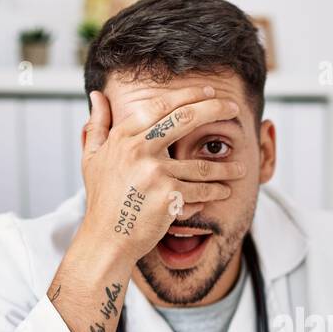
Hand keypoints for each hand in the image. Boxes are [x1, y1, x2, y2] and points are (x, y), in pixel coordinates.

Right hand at [76, 85, 246, 263]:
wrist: (106, 239)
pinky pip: (200, 191)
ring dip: (225, 168)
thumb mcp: (92, 158)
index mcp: (123, 137)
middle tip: (234, 107)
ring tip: (241, 168)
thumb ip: (97, 125)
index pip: (161, 106)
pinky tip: (225, 192)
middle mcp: (139, 150)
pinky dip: (214, 193)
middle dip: (215, 109)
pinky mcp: (168, 196)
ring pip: (201, 165)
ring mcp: (155, 173)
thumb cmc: (102, 199)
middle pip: (185, 120)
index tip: (209, 92)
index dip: (188, 95)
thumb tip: (97, 95)